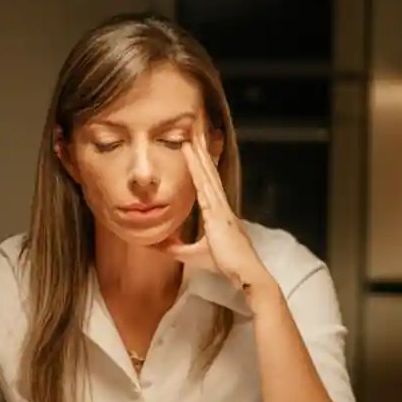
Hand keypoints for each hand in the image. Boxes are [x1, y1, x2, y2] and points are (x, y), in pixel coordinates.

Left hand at [156, 126, 277, 299]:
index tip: (195, 146)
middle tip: (196, 129)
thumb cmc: (226, 264)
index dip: (202, 164)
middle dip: (202, 150)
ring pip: (207, 172)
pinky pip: (204, 184)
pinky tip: (189, 152)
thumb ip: (175, 247)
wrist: (245, 272)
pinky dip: (196, 167)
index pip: (208, 182)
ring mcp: (220, 206)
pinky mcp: (217, 212)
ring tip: (191, 133)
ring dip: (198, 152)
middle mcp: (221, 204)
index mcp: (219, 212)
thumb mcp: (194, 255)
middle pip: (209, 171)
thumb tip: (156, 243)